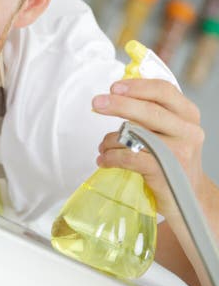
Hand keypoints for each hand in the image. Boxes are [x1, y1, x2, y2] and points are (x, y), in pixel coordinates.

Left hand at [92, 78, 206, 218]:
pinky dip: (111, 157)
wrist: (188, 198)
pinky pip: (128, 157)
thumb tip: (116, 92)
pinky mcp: (165, 171)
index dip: (137, 86)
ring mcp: (178, 152)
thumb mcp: (168, 131)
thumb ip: (151, 112)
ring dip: (110, 140)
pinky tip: (104, 160)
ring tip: (103, 147)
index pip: (164, 91)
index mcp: (188, 115)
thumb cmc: (171, 159)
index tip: (114, 87)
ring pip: (135, 134)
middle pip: (149, 110)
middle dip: (119, 104)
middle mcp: (188, 131)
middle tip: (96, 103)